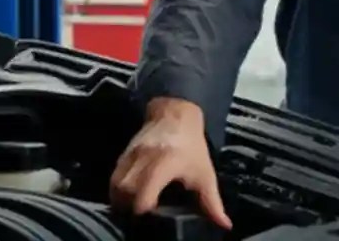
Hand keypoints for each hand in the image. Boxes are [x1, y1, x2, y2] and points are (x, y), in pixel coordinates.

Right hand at [109, 97, 232, 229]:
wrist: (176, 114)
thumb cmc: (192, 147)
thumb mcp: (205, 174)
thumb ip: (212, 202)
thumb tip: (225, 224)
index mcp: (164, 164)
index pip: (143, 194)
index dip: (144, 210)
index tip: (153, 216)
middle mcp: (143, 159)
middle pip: (124, 192)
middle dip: (130, 208)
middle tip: (142, 216)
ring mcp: (130, 155)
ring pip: (115, 185)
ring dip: (121, 201)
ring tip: (133, 208)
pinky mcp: (122, 154)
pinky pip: (113, 177)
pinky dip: (117, 191)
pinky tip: (127, 197)